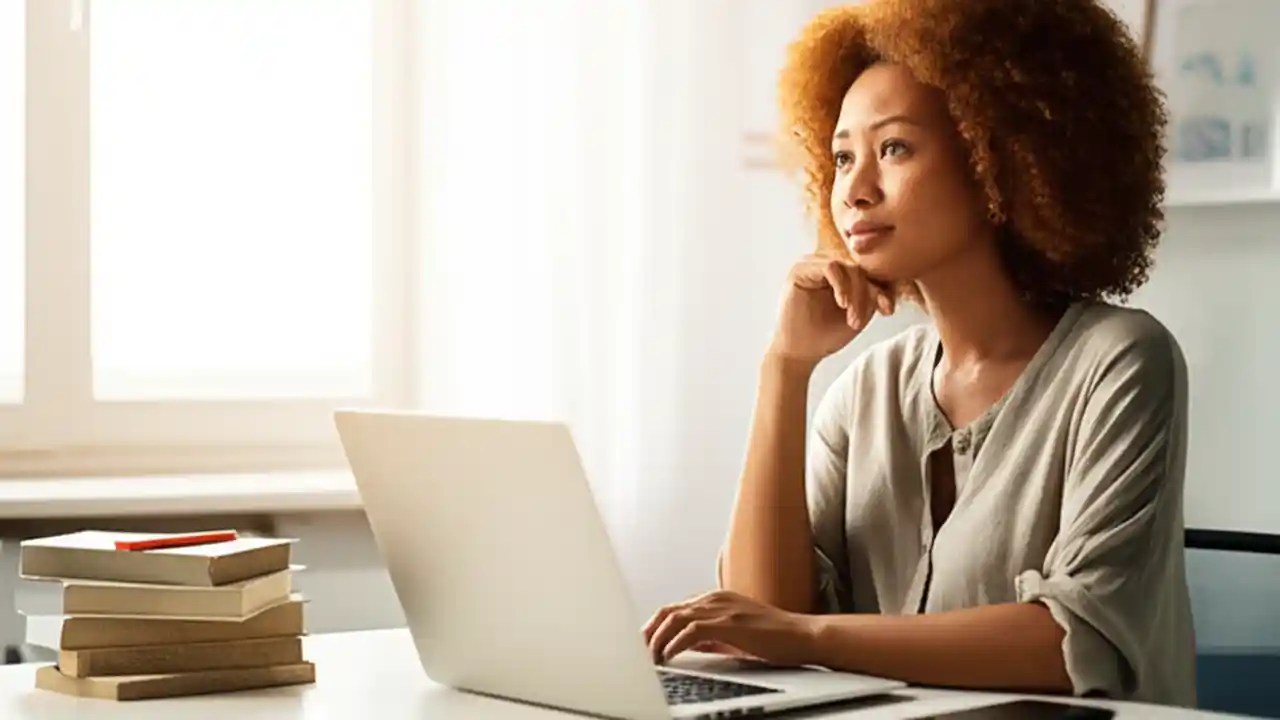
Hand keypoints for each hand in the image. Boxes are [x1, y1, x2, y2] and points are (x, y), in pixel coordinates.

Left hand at [641, 590, 818, 665]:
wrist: (803, 635)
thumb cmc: (773, 637)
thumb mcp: (734, 635)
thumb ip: (709, 637)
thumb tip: (684, 646)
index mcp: (715, 599)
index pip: (674, 609)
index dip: (654, 627)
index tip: (642, 644)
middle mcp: (715, 599)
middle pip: (669, 610)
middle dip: (649, 632)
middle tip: (637, 652)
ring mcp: (723, 608)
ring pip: (676, 617)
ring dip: (658, 639)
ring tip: (650, 658)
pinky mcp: (730, 622)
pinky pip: (692, 630)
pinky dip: (676, 643)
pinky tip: (670, 656)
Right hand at [767, 254, 894, 363]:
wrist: (800, 353)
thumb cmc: (826, 335)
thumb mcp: (859, 313)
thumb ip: (872, 295)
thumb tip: (889, 282)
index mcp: (841, 274)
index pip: (868, 272)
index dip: (881, 289)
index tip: (887, 311)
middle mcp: (827, 265)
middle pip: (860, 268)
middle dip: (865, 296)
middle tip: (859, 321)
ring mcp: (812, 264)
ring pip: (847, 266)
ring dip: (855, 293)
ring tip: (852, 318)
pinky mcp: (800, 269)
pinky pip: (830, 266)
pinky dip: (840, 285)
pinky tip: (841, 303)